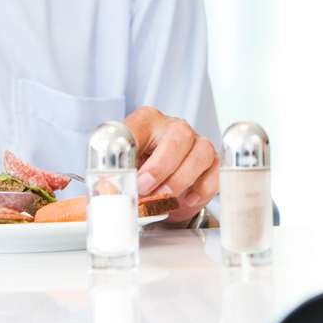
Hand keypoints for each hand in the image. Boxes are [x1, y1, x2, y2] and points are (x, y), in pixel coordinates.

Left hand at [124, 106, 218, 224]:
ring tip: (163, 202)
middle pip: (178, 136)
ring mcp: (196, 141)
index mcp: (146, 121)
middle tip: (146, 190)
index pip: (141, 124)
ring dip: (180, 182)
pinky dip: (201, 191)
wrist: (158, 183)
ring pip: (200, 154)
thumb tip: (107, 191)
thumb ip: (113, 180)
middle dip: (161, 168)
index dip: (137, 150)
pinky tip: (185, 201)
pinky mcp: (212, 161)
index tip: (129, 177)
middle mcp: (173, 126)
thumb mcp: (121, 171)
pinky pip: (215, 173)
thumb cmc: (137, 170)